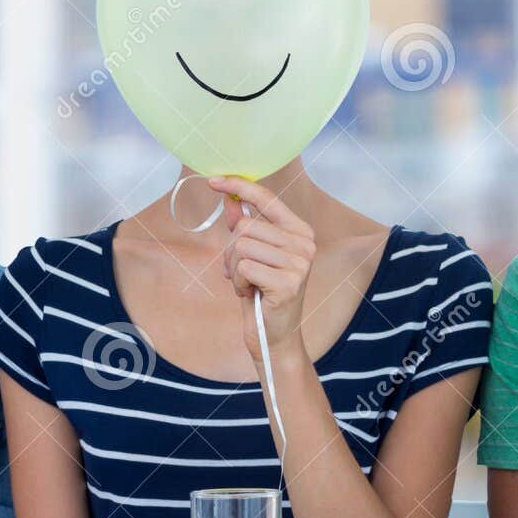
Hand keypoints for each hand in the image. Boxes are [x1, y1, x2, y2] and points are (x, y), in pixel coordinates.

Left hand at [208, 176, 314, 362]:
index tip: (213, 180)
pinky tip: (249, 293)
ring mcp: (299, 264)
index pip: (266, 198)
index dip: (239, 186)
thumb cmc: (263, 294)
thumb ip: (245, 227)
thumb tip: (231, 200)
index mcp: (300, 231)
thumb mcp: (252, 256)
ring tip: (246, 283)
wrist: (274, 337)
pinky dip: (237, 281)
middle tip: (239, 272)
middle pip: (246, 226)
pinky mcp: (288, 283)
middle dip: (231, 250)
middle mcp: (304, 244)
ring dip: (234, 268)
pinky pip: (244, 267)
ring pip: (242, 246)